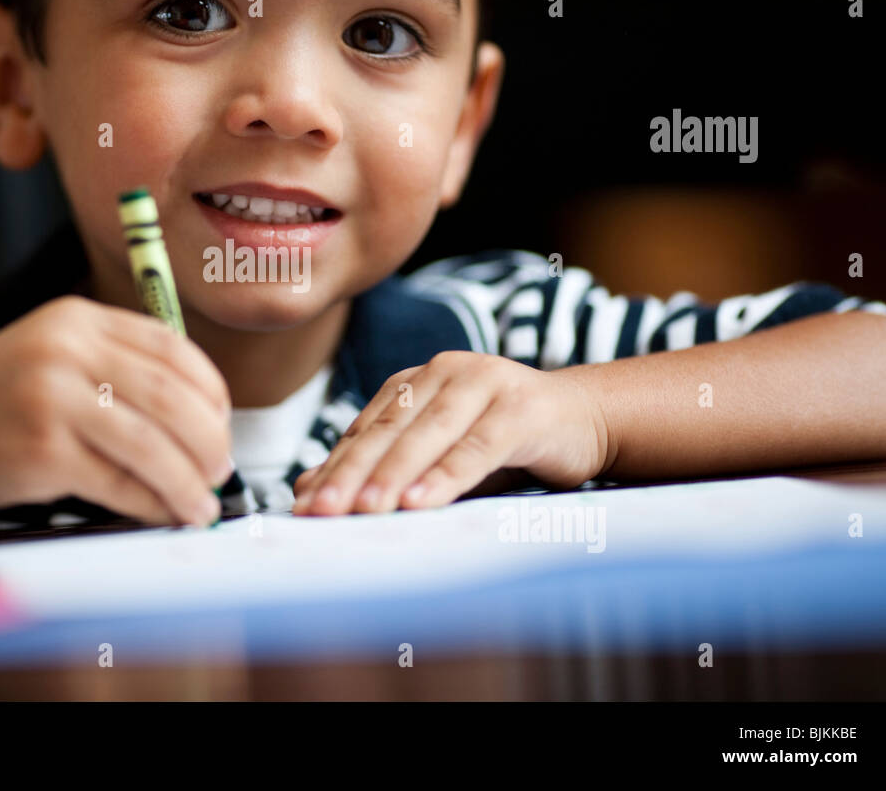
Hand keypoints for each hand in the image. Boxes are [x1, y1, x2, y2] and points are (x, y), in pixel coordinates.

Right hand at [0, 295, 231, 526]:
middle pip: (172, 397)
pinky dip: (151, 503)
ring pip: (151, 444)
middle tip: (222, 469)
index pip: (173, 349)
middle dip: (210, 441)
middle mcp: (69, 351)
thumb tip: (202, 421)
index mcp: (81, 320)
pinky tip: (163, 513)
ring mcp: (53, 398)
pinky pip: (118, 481)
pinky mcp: (41, 449)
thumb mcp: (56, 353)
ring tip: (201, 504)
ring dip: (187, 482)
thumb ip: (119, 368)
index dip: (212, 391)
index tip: (223, 423)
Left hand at [291, 351, 610, 514]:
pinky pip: (477, 446)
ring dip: (394, 474)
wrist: (583, 420)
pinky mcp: (521, 408)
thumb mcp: (436, 457)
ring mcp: (484, 384)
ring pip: (428, 435)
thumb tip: (306, 492)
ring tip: (365, 509)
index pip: (364, 430)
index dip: (332, 468)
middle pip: (388, 430)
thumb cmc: (499, 445)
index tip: (302, 507)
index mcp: (413, 383)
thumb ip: (380, 467)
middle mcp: (444, 373)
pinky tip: (422, 501)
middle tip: (321, 512)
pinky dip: (448, 475)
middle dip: (351, 474)